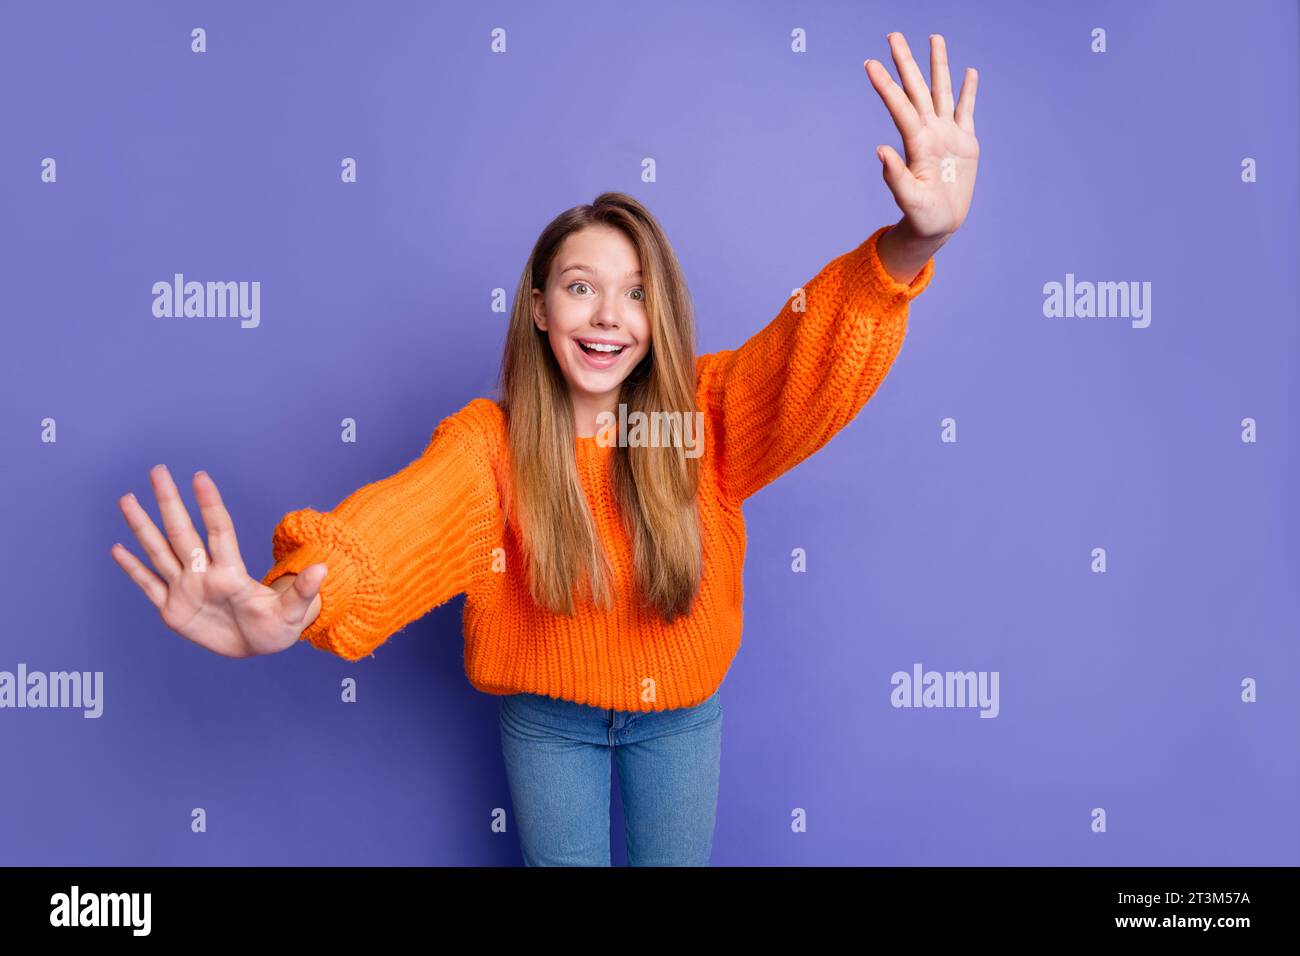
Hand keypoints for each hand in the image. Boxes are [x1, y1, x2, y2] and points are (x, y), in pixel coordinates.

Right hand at [111, 465, 324, 658]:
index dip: (210, 504)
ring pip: (159, 552)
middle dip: (169, 502)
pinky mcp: (173, 610)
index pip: (219, 531)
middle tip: (158, 470)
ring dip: (142, 527)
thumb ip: (303, 591)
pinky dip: (133, 569)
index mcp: (231, 573)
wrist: (259, 644)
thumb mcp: (293, 612)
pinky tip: (117, 548)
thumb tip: (323, 569)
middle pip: (182, 532)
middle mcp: (204, 574)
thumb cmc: (278, 625)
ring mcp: (186, 590)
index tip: (200, 477)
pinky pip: (149, 586)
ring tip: (127, 498)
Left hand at [865, 32, 978, 244]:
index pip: (899, 106)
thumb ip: (895, 176)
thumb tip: (879, 150)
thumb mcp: (908, 199)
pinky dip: (969, 91)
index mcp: (916, 143)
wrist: (939, 224)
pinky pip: (967, 111)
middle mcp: (930, 132)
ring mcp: (947, 135)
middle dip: (906, 62)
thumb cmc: (921, 216)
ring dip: (938, 65)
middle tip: (892, 35)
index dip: (885, 85)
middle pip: (917, 89)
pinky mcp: (965, 142)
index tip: (869, 64)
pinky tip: (969, 72)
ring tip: (934, 38)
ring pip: (943, 91)